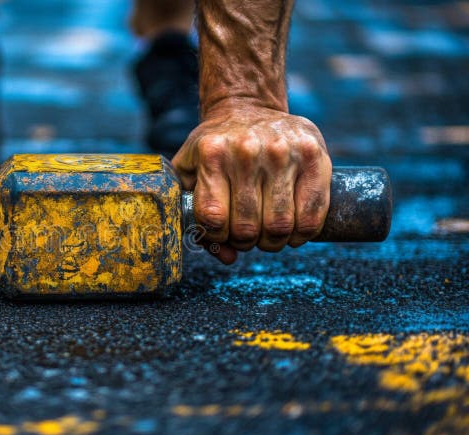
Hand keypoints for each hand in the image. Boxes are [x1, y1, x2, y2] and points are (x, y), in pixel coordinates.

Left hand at [172, 102, 331, 263]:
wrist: (248, 107)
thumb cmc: (216, 148)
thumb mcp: (191, 171)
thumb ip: (195, 215)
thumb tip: (226, 256)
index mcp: (212, 154)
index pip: (214, 219)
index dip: (218, 237)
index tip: (223, 232)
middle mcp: (247, 151)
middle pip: (249, 227)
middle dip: (247, 242)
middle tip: (249, 236)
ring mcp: (283, 151)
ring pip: (281, 225)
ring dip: (275, 241)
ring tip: (270, 233)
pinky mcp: (314, 154)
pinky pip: (314, 212)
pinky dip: (303, 232)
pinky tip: (294, 229)